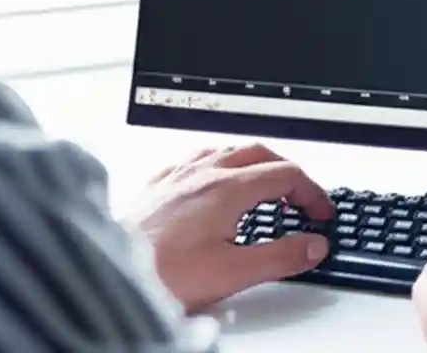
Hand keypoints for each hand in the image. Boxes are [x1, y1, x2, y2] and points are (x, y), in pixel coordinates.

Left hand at [124, 143, 333, 311]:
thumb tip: (312, 246)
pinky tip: (212, 181)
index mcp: (227, 189)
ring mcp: (176, 177)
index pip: (286, 175)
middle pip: (259, 154)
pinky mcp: (156, 187)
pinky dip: (217, 165)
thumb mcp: (234, 273)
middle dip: (287, 173)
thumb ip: (280, 257)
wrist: (108, 276)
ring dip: (253, 163)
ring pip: (225, 150)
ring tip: (263, 183)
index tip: (319, 213)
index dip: (311, 193)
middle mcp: (202, 174)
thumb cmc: (160, 274)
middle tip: (299, 198)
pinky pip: (193, 159)